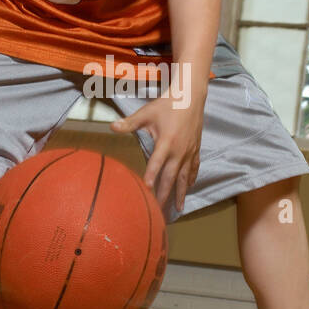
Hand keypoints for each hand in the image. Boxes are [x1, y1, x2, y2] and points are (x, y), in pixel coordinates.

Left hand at [109, 88, 205, 212]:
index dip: (151, 176)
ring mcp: (189, 152)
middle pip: (171, 177)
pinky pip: (195, 168)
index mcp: (166, 142)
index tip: (146, 190)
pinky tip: (188, 188)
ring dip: (180, 194)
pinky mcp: (196, 150)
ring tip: (177, 209)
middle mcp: (179, 150)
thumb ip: (129, 122)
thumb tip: (111, 126)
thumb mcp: (147, 112)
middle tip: (159, 210)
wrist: (191, 97)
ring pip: (185, 177)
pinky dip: (191, 180)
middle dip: (164, 194)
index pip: (157, 163)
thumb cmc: (168, 104)